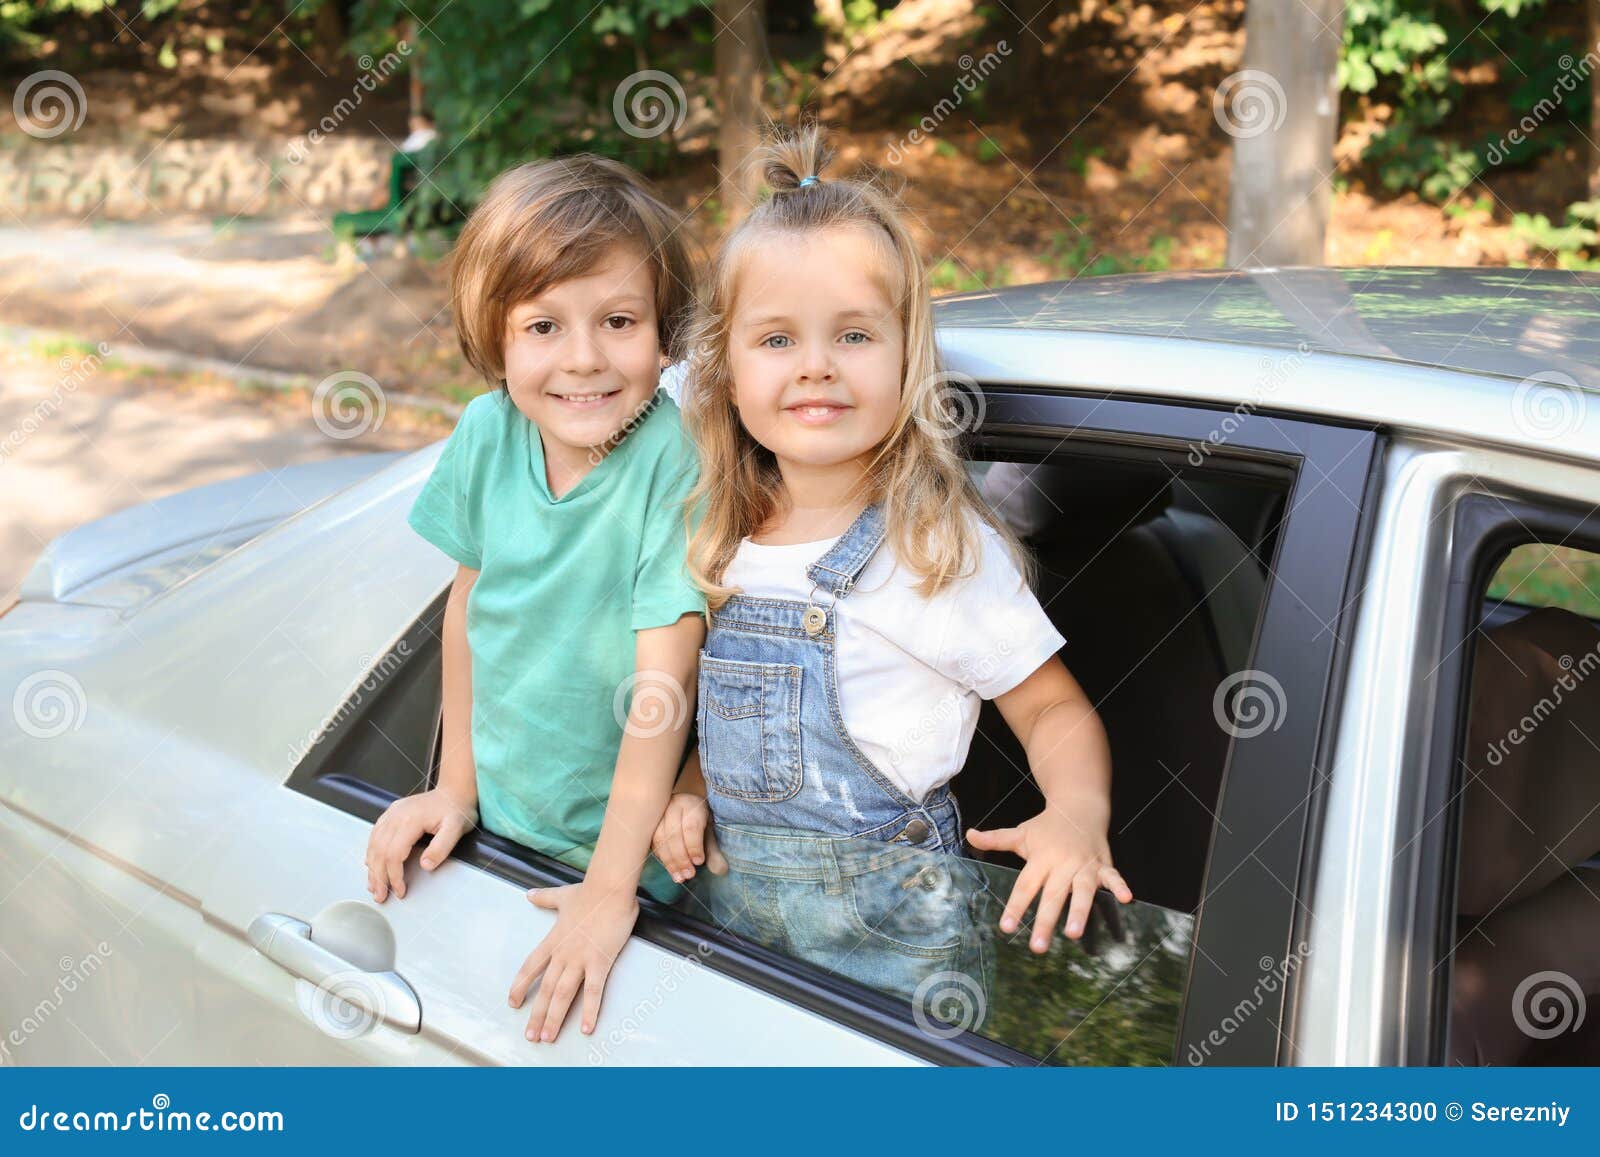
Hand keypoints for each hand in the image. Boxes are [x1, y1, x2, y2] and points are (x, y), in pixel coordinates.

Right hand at [364, 786, 476, 902]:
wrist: (454, 792)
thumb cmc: (456, 810)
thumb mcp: (455, 830)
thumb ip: (440, 848)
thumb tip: (425, 865)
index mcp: (410, 820)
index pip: (393, 854)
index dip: (394, 876)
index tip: (400, 890)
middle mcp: (397, 815)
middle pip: (379, 851)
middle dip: (379, 877)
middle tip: (381, 895)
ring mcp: (392, 813)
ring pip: (374, 843)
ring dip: (372, 867)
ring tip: (374, 886)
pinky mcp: (392, 813)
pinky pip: (375, 835)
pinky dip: (371, 852)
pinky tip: (372, 864)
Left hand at [508, 882, 637, 1042]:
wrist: (609, 887)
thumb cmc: (589, 891)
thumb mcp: (562, 895)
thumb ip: (544, 898)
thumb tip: (529, 894)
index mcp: (553, 940)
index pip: (530, 968)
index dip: (520, 987)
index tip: (513, 1003)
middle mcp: (563, 953)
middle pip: (545, 989)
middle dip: (536, 1015)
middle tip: (530, 1036)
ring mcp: (580, 959)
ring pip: (562, 994)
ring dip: (554, 1018)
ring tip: (548, 1038)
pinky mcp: (600, 961)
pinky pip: (593, 991)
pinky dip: (589, 1011)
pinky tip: (586, 1028)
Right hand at [651, 792, 726, 881]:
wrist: (684, 810)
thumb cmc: (699, 821)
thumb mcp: (710, 831)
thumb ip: (714, 851)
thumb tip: (720, 870)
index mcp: (691, 804)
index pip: (691, 826)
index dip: (694, 846)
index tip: (699, 862)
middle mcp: (672, 806)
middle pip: (674, 834)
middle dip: (681, 858)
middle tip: (689, 875)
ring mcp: (658, 814)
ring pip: (660, 839)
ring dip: (670, 862)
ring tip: (679, 877)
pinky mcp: (649, 825)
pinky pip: (653, 843)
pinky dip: (662, 859)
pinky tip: (672, 870)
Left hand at [967, 804, 1131, 952]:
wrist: (1079, 806)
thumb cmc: (1047, 827)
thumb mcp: (1021, 833)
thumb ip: (996, 839)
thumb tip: (969, 835)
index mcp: (1041, 858)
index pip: (1025, 885)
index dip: (1015, 906)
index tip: (1006, 928)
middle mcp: (1062, 863)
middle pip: (1052, 895)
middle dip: (1045, 921)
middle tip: (1037, 947)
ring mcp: (1084, 865)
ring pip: (1082, 890)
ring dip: (1079, 911)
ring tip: (1073, 934)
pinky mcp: (1103, 865)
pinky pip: (1113, 877)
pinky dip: (1120, 886)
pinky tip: (1127, 899)